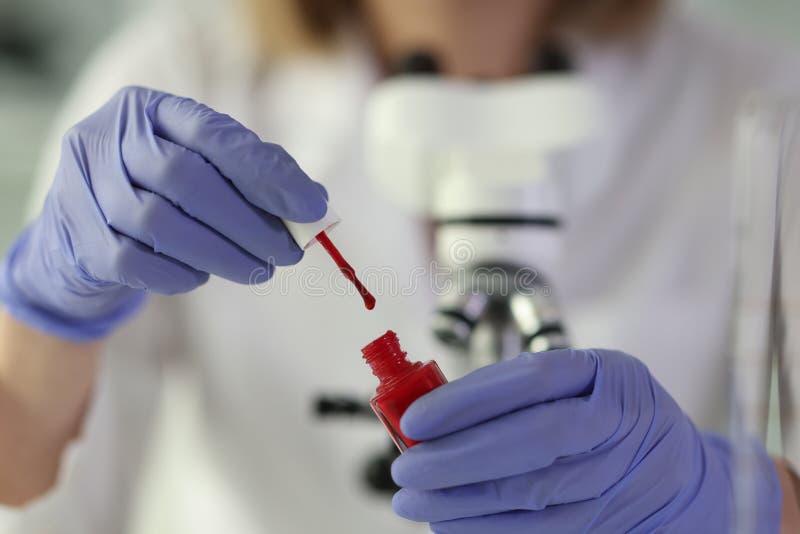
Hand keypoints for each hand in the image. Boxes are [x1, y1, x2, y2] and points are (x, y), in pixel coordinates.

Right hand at [0, 86, 326, 340]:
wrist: (84, 236)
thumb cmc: (161, 196)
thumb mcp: (205, 170)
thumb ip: (255, 177)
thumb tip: (314, 204)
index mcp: (149, 109)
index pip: (213, 134)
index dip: (266, 172)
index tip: (311, 208)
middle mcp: (109, 136)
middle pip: (184, 177)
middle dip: (247, 222)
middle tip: (288, 254)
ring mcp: (83, 184)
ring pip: (158, 222)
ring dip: (221, 254)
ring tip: (258, 270)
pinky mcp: (75, 234)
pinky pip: (133, 260)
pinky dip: (178, 274)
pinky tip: (203, 276)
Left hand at [391, 349, 781, 532]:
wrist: (681, 476)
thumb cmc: (606, 420)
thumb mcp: (575, 388)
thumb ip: (512, 397)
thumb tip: (426, 422)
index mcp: (608, 374)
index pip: (531, 379)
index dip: (468, 400)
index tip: (415, 421)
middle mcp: (624, 422)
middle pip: (533, 441)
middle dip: (458, 460)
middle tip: (406, 473)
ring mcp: (627, 478)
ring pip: (536, 495)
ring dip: (465, 504)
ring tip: (417, 503)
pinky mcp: (615, 524)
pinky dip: (493, 532)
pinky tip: (453, 526)